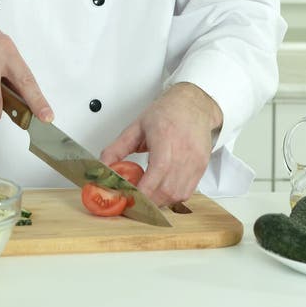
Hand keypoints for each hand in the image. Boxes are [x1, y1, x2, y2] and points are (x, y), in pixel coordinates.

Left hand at [99, 83, 222, 206]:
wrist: (191, 105)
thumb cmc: (165, 113)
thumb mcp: (136, 127)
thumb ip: (117, 148)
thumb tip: (103, 166)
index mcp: (165, 136)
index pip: (158, 170)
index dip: (144, 189)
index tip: (130, 197)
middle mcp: (183, 150)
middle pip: (167, 188)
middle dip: (149, 200)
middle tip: (135, 199)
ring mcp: (195, 160)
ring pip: (178, 194)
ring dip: (161, 201)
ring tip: (149, 193)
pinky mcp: (202, 167)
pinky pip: (187, 192)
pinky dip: (173, 197)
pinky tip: (163, 189)